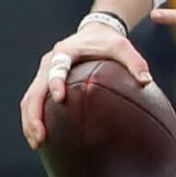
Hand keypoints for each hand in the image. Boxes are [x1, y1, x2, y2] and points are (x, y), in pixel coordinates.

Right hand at [19, 24, 149, 148]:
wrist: (95, 32)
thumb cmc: (109, 43)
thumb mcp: (123, 47)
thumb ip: (135, 62)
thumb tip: (146, 81)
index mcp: (65, 51)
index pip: (57, 67)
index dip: (56, 82)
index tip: (60, 98)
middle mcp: (49, 62)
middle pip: (35, 90)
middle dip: (34, 114)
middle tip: (41, 137)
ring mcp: (44, 73)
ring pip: (29, 99)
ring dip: (30, 121)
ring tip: (38, 144)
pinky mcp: (44, 82)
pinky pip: (33, 102)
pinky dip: (34, 119)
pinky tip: (41, 139)